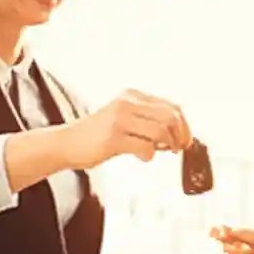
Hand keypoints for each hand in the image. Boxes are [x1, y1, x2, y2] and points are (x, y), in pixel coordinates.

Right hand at [64, 90, 191, 167]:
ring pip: (160, 131)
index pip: (172, 107)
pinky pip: (145, 147)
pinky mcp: (113, 138)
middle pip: (171, 117)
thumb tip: (178, 136)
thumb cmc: (99, 135)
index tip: (186, 141)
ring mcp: (120, 119)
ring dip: (167, 146)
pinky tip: (143, 156)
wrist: (68, 143)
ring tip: (160, 152)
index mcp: (133, 96)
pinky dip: (150, 155)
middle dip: (180, 136)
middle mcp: (127, 103)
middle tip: (178, 149)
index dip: (185, 126)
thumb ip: (148, 122)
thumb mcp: (125, 119)